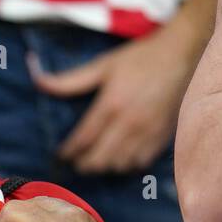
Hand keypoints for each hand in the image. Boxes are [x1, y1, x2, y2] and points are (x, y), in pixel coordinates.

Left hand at [32, 22, 201, 173]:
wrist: (183, 55)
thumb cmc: (140, 58)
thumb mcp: (103, 65)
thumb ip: (70, 80)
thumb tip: (39, 82)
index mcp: (111, 105)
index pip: (84, 139)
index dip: (69, 151)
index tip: (61, 155)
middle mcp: (129, 123)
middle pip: (100, 158)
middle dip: (84, 164)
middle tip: (76, 162)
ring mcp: (148, 133)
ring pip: (119, 164)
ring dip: (104, 166)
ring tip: (95, 161)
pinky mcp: (162, 137)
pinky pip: (140, 163)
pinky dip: (126, 165)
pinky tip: (119, 158)